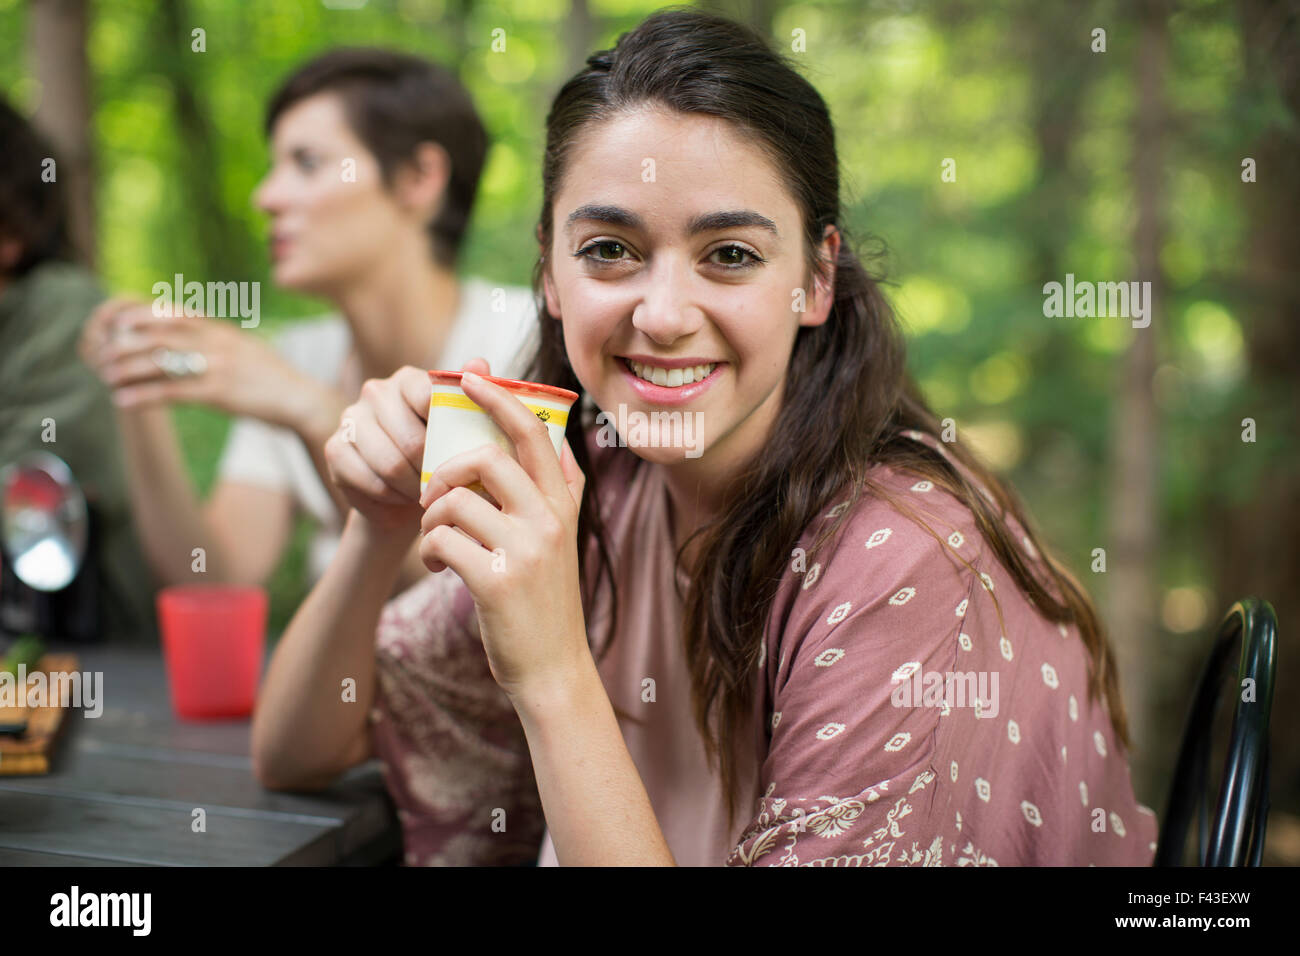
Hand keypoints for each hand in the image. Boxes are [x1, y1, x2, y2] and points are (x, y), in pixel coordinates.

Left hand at [78, 297, 319, 427]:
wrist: (301, 399)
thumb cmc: (274, 378)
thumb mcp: (248, 349)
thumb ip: (222, 340)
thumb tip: (200, 334)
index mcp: (223, 332)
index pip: (177, 315)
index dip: (145, 315)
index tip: (121, 320)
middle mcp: (218, 344)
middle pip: (162, 335)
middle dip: (129, 342)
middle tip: (104, 351)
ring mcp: (218, 367)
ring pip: (162, 362)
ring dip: (128, 369)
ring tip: (106, 376)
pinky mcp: (219, 394)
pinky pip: (172, 392)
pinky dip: (144, 396)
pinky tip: (123, 401)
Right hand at [326, 358, 491, 531]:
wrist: (405, 496)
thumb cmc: (441, 456)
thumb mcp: (465, 430)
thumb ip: (476, 395)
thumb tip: (478, 363)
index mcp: (409, 379)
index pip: (428, 399)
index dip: (447, 435)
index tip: (460, 457)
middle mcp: (375, 391)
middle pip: (412, 440)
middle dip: (432, 472)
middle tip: (444, 487)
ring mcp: (350, 418)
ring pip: (390, 464)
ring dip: (412, 489)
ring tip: (424, 496)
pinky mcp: (334, 448)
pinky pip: (368, 482)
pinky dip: (389, 499)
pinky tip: (399, 500)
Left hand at [417, 369, 589, 697]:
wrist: (553, 668)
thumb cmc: (545, 599)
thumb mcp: (560, 538)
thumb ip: (553, 488)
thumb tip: (544, 433)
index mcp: (564, 503)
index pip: (535, 431)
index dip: (499, 396)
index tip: (468, 377)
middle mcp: (550, 519)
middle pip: (487, 456)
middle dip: (446, 468)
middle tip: (434, 493)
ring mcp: (525, 549)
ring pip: (454, 500)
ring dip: (431, 518)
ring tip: (436, 540)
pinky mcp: (496, 580)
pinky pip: (440, 540)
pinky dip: (428, 550)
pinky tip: (435, 566)